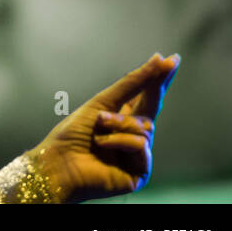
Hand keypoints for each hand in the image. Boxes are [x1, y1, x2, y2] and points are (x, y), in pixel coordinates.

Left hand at [30, 52, 180, 203]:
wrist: (59, 162)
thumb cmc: (73, 133)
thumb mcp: (101, 103)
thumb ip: (131, 84)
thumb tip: (159, 61)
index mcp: (121, 117)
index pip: (145, 95)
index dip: (158, 79)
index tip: (172, 59)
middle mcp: (132, 135)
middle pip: (153, 105)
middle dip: (154, 84)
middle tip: (163, 64)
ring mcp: (138, 154)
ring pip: (145, 127)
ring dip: (118, 123)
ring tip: (98, 129)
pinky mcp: (140, 171)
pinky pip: (140, 145)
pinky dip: (120, 141)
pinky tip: (103, 146)